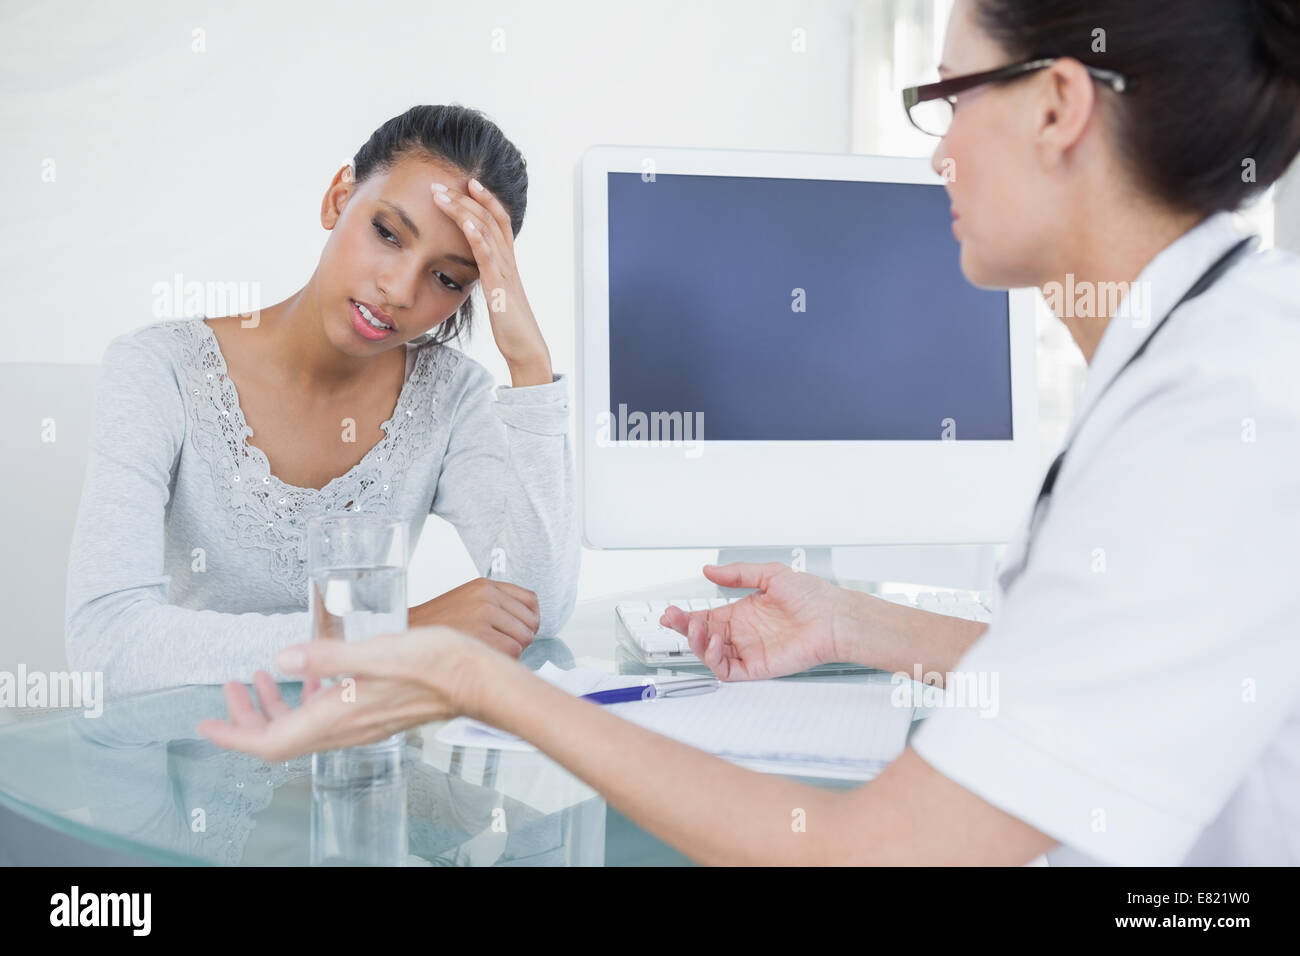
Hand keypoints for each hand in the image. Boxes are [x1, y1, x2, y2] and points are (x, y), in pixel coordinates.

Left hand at [196, 626, 495, 761]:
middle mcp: (345, 727)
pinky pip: (327, 716)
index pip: (270, 742)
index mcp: (338, 716)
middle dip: (247, 718)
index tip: (206, 725)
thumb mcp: (377, 650)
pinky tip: (311, 676)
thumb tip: (284, 659)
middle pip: (280, 738)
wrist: (477, 678)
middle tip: (228, 692)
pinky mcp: (374, 712)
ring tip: (258, 679)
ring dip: (274, 707)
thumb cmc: (437, 664)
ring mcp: (361, 723)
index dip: (233, 735)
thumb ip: (327, 657)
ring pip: (302, 727)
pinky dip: (306, 699)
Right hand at [409, 577, 539, 657]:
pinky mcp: (481, 638)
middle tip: (500, 644)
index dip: (530, 619)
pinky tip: (482, 658)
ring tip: (487, 651)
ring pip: (523, 641)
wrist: (406, 636)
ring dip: (511, 651)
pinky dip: (501, 661)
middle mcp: (487, 598)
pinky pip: (512, 654)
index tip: (522, 629)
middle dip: (520, 638)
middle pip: (530, 624)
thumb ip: (497, 603)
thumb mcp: (467, 600)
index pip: (531, 601)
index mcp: (485, 586)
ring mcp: (484, 616)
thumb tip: (531, 620)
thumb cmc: (436, 625)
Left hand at [429, 177, 551, 386]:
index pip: (499, 221)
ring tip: (440, 195)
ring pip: (486, 230)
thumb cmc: (510, 327)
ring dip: (462, 209)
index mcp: (508, 263)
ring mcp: (505, 271)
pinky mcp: (499, 285)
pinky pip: (488, 254)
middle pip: (491, 218)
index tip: (466, 183)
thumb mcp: (496, 296)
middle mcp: (509, 261)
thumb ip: (488, 278)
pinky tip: (462, 221)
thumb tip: (474, 270)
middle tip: (439, 184)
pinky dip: (475, 235)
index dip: (485, 200)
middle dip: (466, 198)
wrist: (526, 348)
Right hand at [660, 562, 846, 680]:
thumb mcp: (770, 575)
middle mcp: (743, 633)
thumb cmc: (812, 596)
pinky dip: (715, 658)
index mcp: (743, 613)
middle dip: (685, 628)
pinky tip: (715, 641)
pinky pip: (727, 669)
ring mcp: (748, 651)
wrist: (833, 617)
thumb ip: (737, 574)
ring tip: (696, 628)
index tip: (670, 611)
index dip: (687, 616)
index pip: (707, 617)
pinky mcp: (756, 667)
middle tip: (672, 619)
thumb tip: (709, 571)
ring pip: (711, 653)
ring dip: (697, 642)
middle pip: (703, 635)